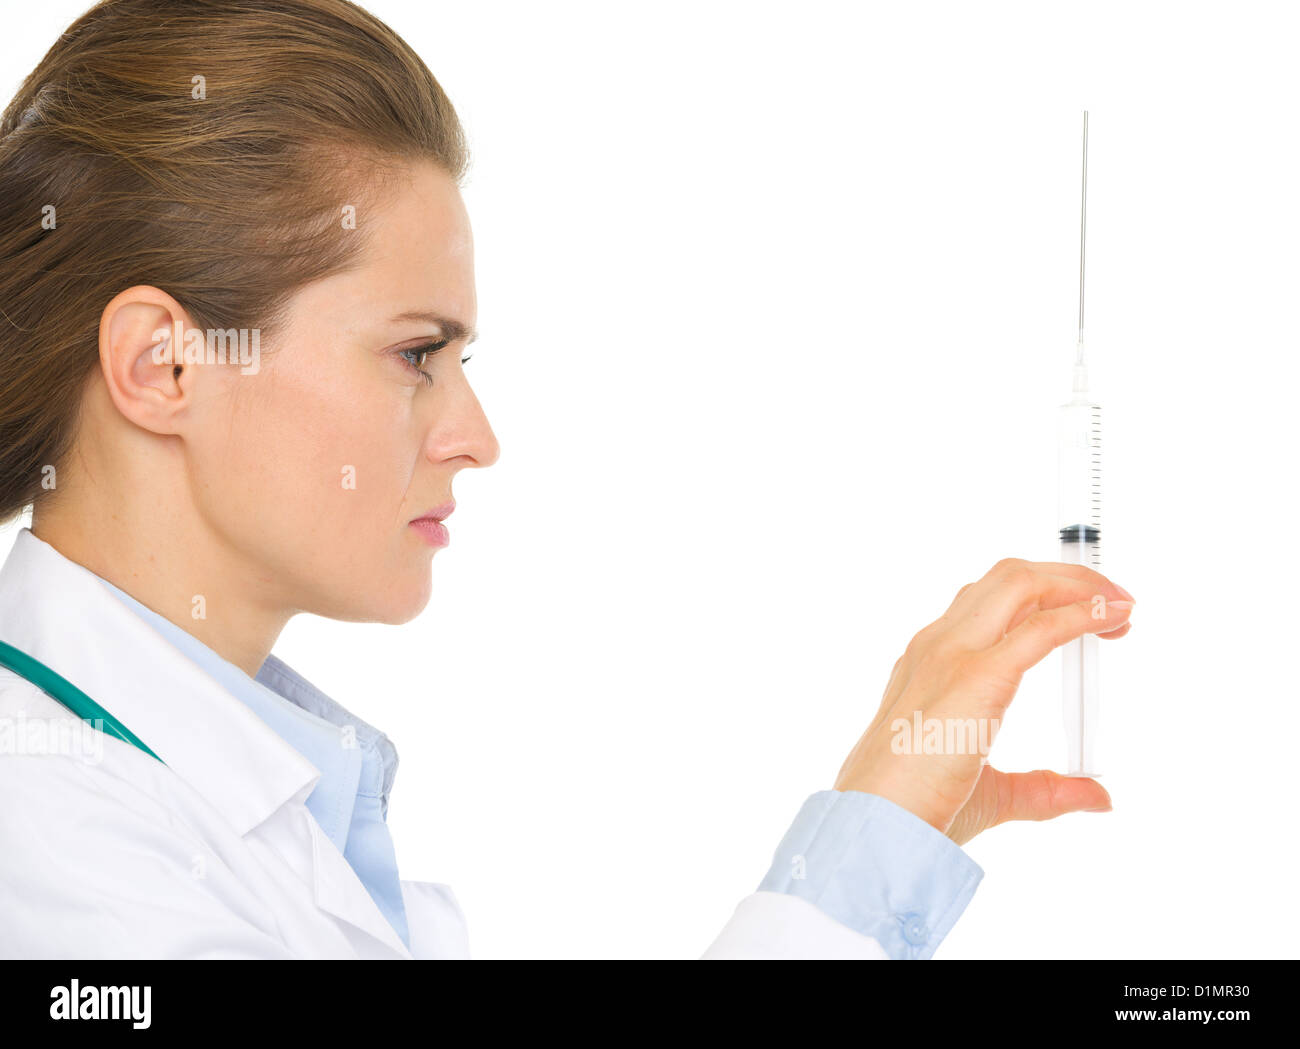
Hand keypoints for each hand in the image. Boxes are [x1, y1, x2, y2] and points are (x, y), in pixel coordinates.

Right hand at [833, 558, 1133, 845]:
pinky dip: (1084, 613)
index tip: (1091, 619)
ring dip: (1077, 584)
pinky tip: (1113, 618)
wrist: (877, 824)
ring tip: (1119, 604)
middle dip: (1068, 578)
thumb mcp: (994, 793)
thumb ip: (1045, 789)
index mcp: (930, 663)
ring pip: (1020, 582)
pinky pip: (1041, 627)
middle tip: (1114, 602)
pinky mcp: (978, 675)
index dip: (1043, 599)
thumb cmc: (917, 810)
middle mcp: (938, 644)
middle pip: (1008, 578)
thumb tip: (1098, 795)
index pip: (988, 604)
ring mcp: (952, 653)